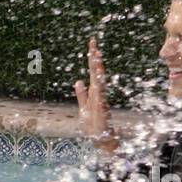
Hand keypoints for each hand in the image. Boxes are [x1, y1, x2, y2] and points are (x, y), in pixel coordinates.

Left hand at [75, 36, 118, 154]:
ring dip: (97, 66)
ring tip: (95, 52)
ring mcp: (100, 99)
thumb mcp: (83, 108)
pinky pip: (100, 92)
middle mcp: (98, 93)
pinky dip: (99, 82)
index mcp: (94, 92)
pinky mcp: (101, 107)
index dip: (91, 58)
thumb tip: (78, 82)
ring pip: (98, 78)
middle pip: (95, 71)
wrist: (103, 141)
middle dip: (94, 56)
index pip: (92, 72)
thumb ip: (81, 95)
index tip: (91, 44)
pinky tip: (97, 74)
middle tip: (92, 40)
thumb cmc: (95, 126)